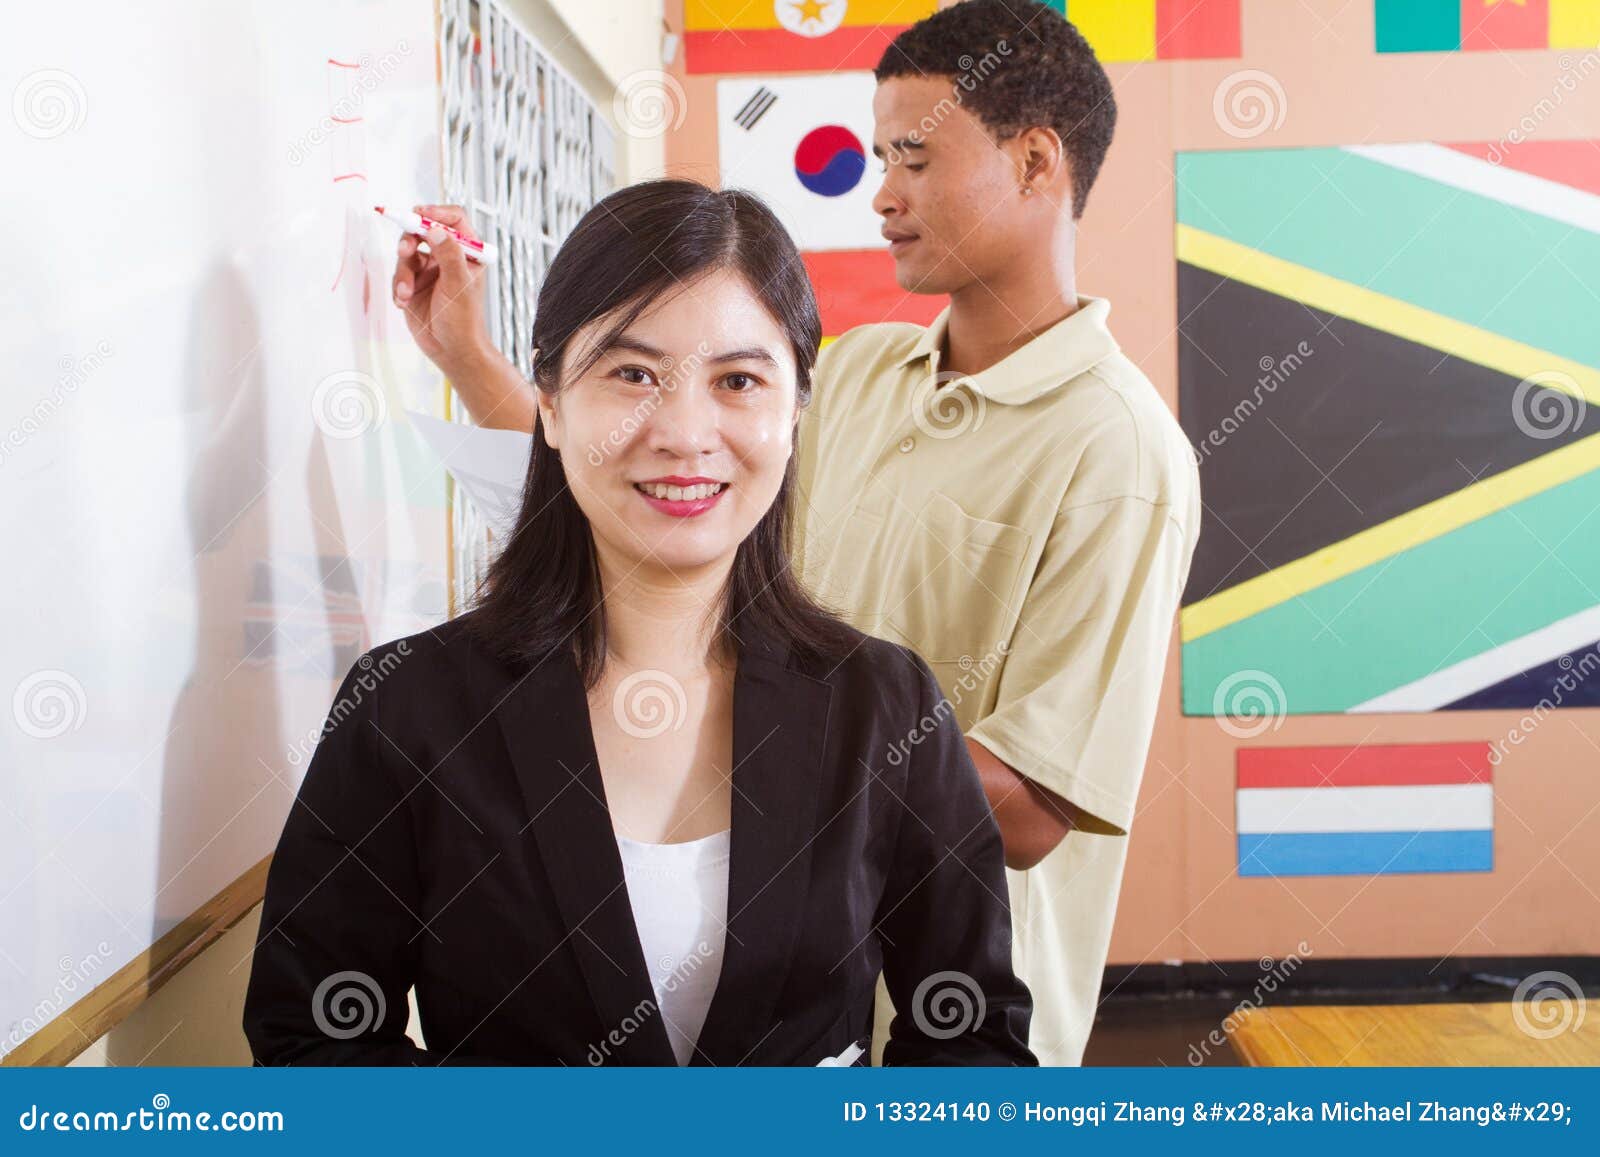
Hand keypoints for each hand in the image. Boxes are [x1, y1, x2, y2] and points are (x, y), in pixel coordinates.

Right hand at [391, 203, 491, 373]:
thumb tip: (435, 229)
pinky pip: (398, 274)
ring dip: (402, 272)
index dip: (436, 212)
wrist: (451, 350)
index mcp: (467, 253)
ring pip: (407, 253)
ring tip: (405, 292)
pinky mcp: (413, 283)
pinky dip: (397, 286)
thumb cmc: (464, 321)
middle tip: (404, 250)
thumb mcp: (458, 285)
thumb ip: (449, 255)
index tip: (420, 214)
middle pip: (423, 230)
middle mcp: (447, 257)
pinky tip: (403, 302)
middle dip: (410, 239)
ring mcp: (429, 269)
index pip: (453, 220)